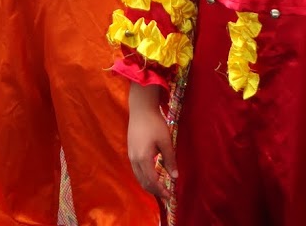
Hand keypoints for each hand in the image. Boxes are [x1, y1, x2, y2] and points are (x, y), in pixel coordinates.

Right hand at [127, 83, 175, 199]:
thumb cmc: (155, 123)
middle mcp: (134, 160)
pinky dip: (145, 177)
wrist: (141, 109)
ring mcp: (131, 156)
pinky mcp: (131, 151)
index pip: (152, 181)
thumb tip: (175, 177)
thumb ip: (170, 160)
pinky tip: (152, 176)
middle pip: (143, 182)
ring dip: (149, 185)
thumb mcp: (166, 141)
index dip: (161, 191)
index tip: (170, 196)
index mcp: (143, 158)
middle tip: (166, 195)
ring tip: (160, 189)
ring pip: (139, 177)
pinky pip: (137, 171)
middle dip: (155, 191)